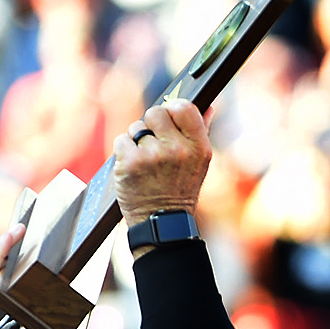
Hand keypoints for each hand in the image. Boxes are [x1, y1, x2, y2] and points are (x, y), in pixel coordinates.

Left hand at [113, 99, 211, 227]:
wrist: (161, 222)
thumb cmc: (180, 190)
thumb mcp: (200, 163)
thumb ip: (202, 132)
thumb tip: (208, 106)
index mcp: (198, 147)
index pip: (183, 107)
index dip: (172, 110)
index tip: (168, 119)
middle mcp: (177, 149)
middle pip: (155, 112)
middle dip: (151, 125)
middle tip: (154, 144)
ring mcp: (152, 156)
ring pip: (136, 127)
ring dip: (136, 140)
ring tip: (145, 161)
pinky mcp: (130, 163)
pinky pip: (121, 141)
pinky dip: (123, 152)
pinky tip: (133, 167)